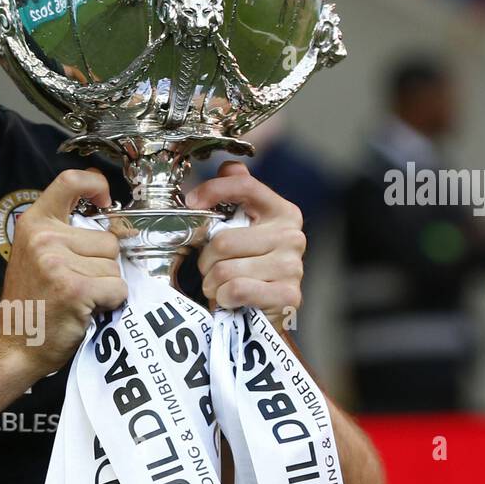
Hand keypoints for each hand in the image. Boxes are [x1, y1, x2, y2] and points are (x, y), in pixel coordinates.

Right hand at [0, 168, 128, 374]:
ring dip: (105, 286)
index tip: (104, 201)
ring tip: (77, 298)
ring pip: (114, 266)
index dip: (95, 185)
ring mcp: (58, 263)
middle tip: (76, 283)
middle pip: (107, 239)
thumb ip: (64, 234)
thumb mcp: (35, 255)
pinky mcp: (74, 289)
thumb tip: (111, 222)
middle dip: (102, 264)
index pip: (70, 181)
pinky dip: (110, 302)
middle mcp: (44, 239)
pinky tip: (85, 310)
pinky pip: (117, 288)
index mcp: (34, 224)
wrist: (12, 344)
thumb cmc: (30, 303)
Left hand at [186, 161, 305, 330]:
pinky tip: (231, 301)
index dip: (213, 190)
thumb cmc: (248, 271)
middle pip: (222, 240)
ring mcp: (293, 266)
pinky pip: (236, 290)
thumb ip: (238, 195)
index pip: (245, 186)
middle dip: (205, 262)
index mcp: (282, 212)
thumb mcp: (241, 231)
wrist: (260, 317)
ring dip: (212, 284)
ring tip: (221, 288)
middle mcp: (292, 236)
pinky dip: (224, 298)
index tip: (191, 203)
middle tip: (211, 272)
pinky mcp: (288, 295)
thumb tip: (230, 166)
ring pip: (224, 269)